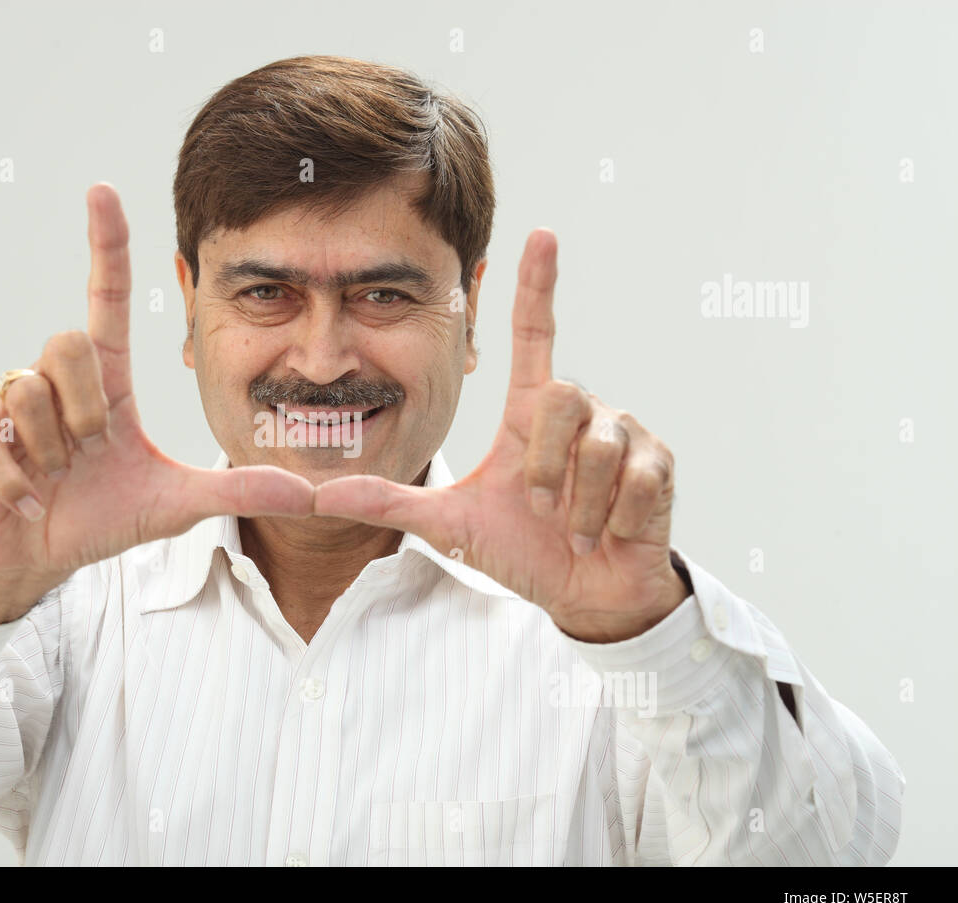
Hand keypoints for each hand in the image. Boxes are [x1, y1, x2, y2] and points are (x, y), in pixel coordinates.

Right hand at [0, 184, 313, 623]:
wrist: (40, 558)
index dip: (107, 247)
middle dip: (87, 409)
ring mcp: (8, 401)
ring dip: (52, 449)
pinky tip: (29, 501)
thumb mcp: (180, 502)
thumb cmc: (104, 517)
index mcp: (107, 382)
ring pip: (28, 386)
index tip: (102, 191)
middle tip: (91, 453)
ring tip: (57, 478)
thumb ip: (242, 492)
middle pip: (68, 341)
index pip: (108, 299)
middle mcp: (56, 379)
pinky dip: (18, 481)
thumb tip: (308, 494)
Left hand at [314, 230, 686, 642]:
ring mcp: (626, 434)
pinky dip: (610, 521)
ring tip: (571, 529)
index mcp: (531, 412)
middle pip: (563, 395)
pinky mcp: (658, 466)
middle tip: (540, 509)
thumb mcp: (447, 524)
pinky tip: (607, 535)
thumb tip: (318, 494)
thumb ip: (387, 504)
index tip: (540, 235)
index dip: (536, 286)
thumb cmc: (522, 550)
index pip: (534, 335)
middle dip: (545, 465)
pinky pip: (634, 481)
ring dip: (576, 504)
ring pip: (599, 444)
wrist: (584, 595)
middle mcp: (582, 411)